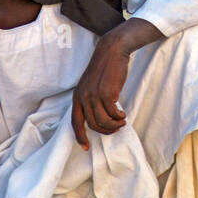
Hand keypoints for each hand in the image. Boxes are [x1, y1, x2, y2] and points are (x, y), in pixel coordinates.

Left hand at [71, 17, 164, 149]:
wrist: (112, 51)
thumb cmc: (104, 68)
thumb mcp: (91, 85)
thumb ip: (91, 99)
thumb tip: (98, 117)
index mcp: (77, 96)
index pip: (75, 122)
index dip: (79, 136)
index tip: (85, 147)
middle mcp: (83, 97)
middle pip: (92, 124)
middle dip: (105, 131)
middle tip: (116, 128)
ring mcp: (94, 95)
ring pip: (103, 121)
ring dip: (114, 125)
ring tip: (121, 121)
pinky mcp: (107, 93)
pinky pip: (113, 113)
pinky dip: (119, 117)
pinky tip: (123, 113)